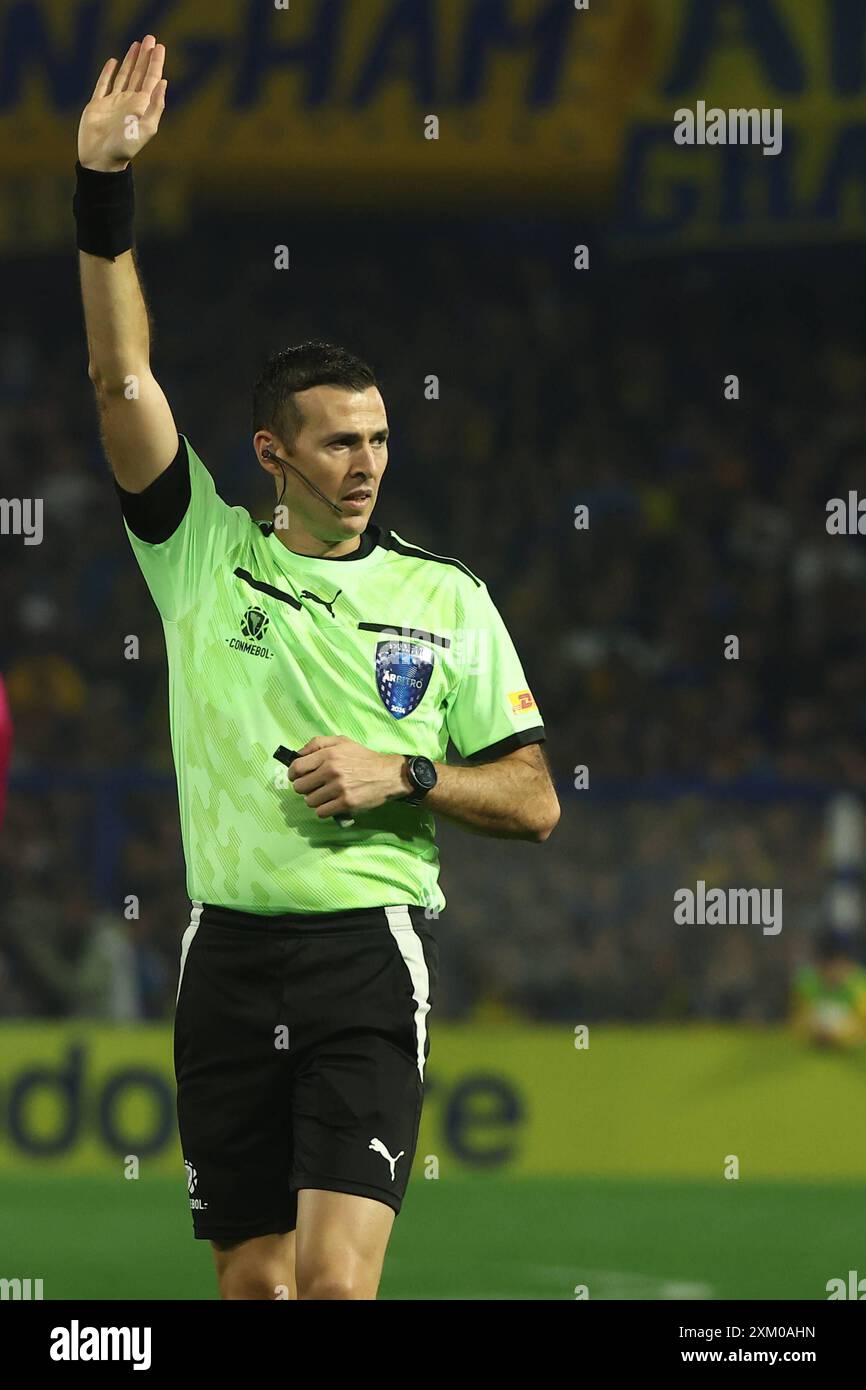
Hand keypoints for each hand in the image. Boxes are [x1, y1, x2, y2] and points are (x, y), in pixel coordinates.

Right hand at [78, 35, 166, 172]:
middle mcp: (129, 102)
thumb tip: (163, 82)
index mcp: (142, 106)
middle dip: (145, 57)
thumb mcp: (146, 128)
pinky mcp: (98, 105)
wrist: (101, 160)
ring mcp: (113, 103)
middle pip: (139, 74)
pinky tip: (114, 62)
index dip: (155, 63)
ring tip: (136, 45)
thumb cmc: (124, 147)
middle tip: (150, 38)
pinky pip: (103, 85)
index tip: (159, 46)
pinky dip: (108, 73)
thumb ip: (156, 106)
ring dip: (130, 61)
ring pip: (124, 76)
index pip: (151, 79)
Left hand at [288, 736, 411, 819]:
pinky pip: (321, 812)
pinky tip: (331, 804)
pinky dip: (324, 810)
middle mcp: (331, 771)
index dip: (293, 774)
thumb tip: (297, 754)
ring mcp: (338, 788)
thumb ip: (318, 743)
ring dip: (315, 800)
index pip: (297, 768)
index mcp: (328, 754)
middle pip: (300, 787)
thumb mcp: (342, 741)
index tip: (297, 777)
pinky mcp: (346, 803)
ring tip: (325, 795)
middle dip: (304, 788)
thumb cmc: (364, 758)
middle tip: (314, 787)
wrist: (389, 774)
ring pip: (310, 801)